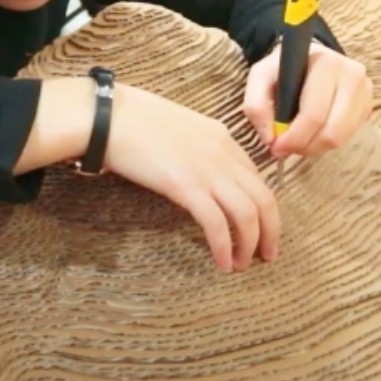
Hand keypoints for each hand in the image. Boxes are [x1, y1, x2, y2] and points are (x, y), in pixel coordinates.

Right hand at [103, 83, 279, 270]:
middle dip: (270, 231)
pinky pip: (217, 223)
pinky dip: (224, 247)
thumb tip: (198, 172)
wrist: (109, 116)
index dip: (265, 207)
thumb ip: (198, 149)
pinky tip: (222, 263)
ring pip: (248, 214)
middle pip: (263, 198)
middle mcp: (223, 154)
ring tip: (243, 265)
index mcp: (223, 139)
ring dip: (250, 244)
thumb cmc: (134, 121)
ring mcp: (207, 170)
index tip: (263, 227)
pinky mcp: (186, 186)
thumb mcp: (180, 129)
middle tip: (266, 255)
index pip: (257, 178)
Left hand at [243, 43, 372, 158]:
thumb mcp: (260, 77)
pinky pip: (348, 136)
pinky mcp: (368, 104)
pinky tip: (315, 129)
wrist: (309, 58)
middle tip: (287, 148)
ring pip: (341, 138)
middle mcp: (352, 75)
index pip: (314, 113)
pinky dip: (327, 141)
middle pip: (332, 131)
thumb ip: (256, 105)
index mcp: (326, 63)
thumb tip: (270, 137)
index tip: (276, 147)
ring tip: (300, 138)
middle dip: (305, 146)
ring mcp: (364, 91)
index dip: (294, 137)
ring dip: (316, 147)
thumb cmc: (284, 69)